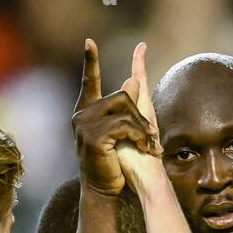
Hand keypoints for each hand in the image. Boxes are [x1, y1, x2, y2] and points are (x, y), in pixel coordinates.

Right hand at [72, 38, 159, 196]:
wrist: (106, 190)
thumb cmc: (114, 162)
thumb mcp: (121, 131)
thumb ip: (125, 106)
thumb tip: (133, 79)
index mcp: (87, 112)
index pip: (89, 83)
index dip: (90, 62)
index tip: (89, 42)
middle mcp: (81, 116)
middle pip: (121, 96)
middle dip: (140, 115)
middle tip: (151, 136)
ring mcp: (84, 127)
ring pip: (125, 111)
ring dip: (142, 128)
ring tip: (150, 145)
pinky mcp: (93, 138)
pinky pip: (124, 126)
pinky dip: (139, 136)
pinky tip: (143, 147)